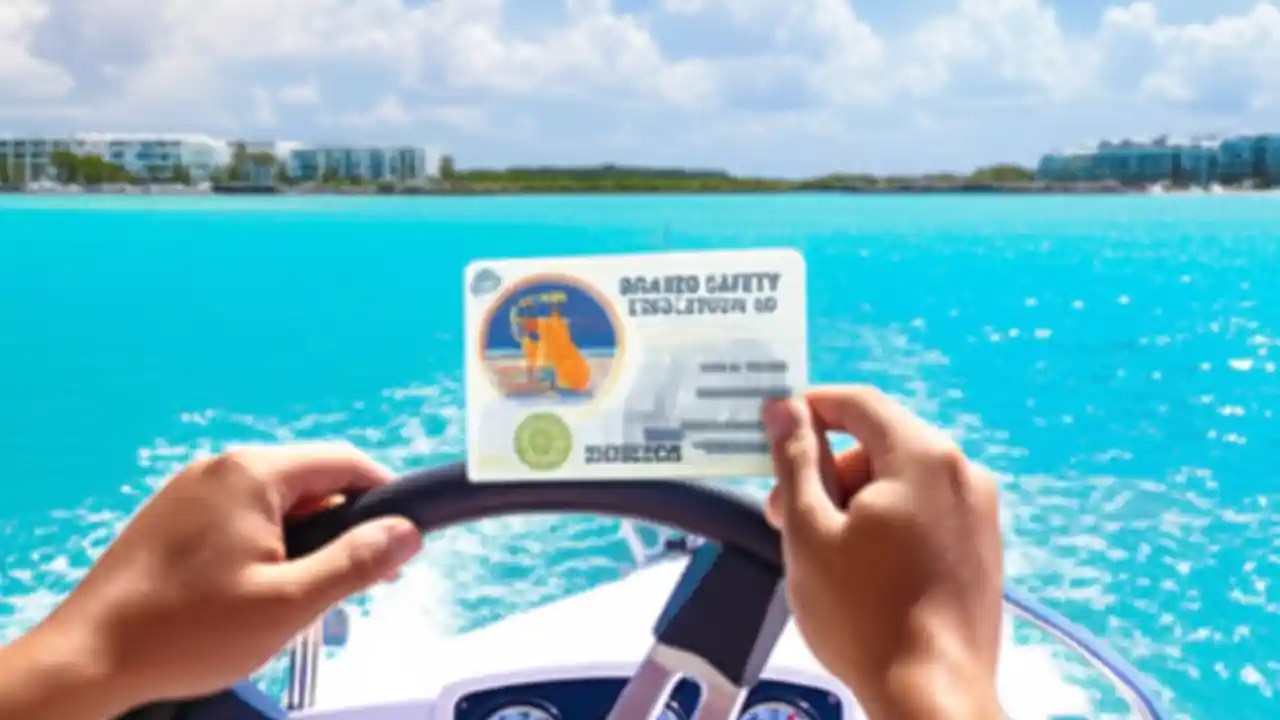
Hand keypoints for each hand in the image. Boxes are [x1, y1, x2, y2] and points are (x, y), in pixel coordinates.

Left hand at [0, 443, 422, 719]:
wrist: (90, 659)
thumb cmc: (185, 631)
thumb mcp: (290, 603)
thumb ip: (356, 562)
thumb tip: (406, 532)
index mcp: (253, 474)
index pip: (344, 463)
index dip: (384, 496)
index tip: (403, 537)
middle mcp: (220, 468)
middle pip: (310, 482)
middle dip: (343, 527)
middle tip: (360, 580)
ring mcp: (191, 490)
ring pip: (275, 502)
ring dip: (305, 540)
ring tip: (305, 595)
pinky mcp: (172, 516)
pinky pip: (240, 515)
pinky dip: (266, 544)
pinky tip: (262, 590)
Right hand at [762, 387, 1002, 719]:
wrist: (933, 696)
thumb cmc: (866, 617)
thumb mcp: (809, 529)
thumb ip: (796, 460)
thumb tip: (785, 410)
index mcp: (923, 457)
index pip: (859, 403)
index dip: (811, 407)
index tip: (776, 427)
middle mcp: (962, 473)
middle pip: (881, 441)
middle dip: (828, 468)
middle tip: (783, 511)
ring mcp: (979, 512)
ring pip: (902, 479)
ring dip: (854, 499)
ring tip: (820, 549)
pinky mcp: (982, 548)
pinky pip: (925, 511)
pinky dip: (887, 522)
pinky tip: (859, 566)